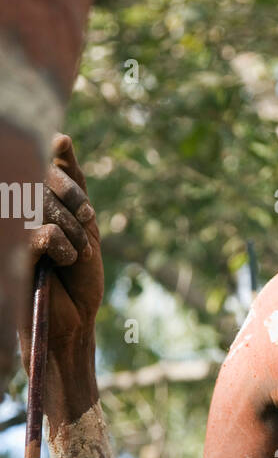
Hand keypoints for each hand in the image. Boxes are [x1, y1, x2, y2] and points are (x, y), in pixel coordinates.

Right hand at [19, 135, 103, 368]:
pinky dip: (64, 247)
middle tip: (87, 226)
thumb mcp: (83, 223)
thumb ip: (72, 181)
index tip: (86, 212)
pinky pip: (43, 233)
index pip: (44, 164)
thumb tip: (60, 136)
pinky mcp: (13, 253)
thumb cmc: (77, 275)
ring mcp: (10, 231)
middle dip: (74, 203)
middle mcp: (14, 211)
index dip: (69, 182)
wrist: (73, 321)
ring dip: (73, 229)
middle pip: (42, 179)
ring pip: (42, 204)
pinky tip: (62, 264)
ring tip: (76, 254)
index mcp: (29, 201)